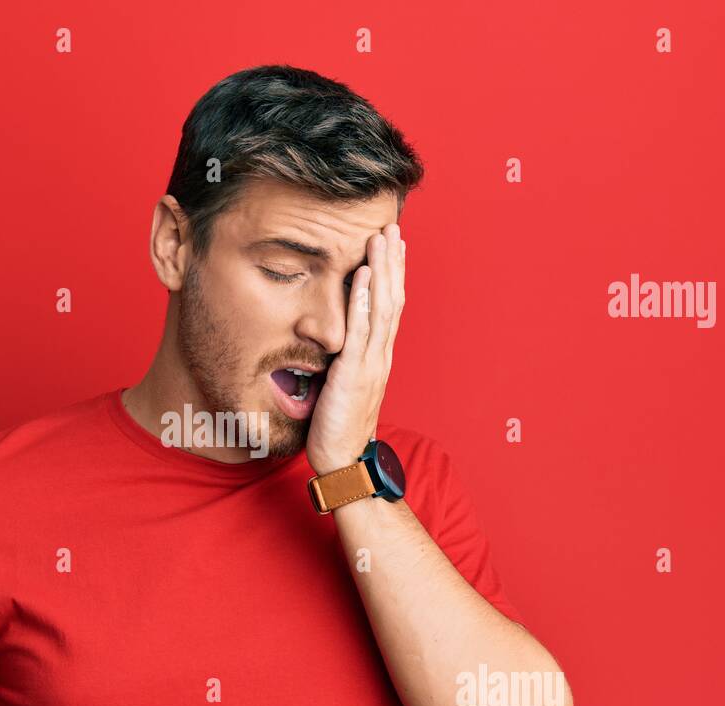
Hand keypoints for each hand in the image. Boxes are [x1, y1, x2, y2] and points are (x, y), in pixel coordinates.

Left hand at [306, 222, 405, 473]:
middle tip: (393, 227)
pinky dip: (365, 299)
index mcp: (376, 357)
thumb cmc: (337, 426)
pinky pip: (362, 330)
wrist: (342, 460)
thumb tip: (331, 340)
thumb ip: (340, 361)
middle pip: (392, 299)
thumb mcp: (339, 385)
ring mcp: (370, 363)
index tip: (392, 246)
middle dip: (393, 262)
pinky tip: (364, 274)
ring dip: (383, 269)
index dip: (392, 275)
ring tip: (382, 237)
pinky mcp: (354, 373)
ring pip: (382, 308)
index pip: (389, 308)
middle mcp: (379, 355)